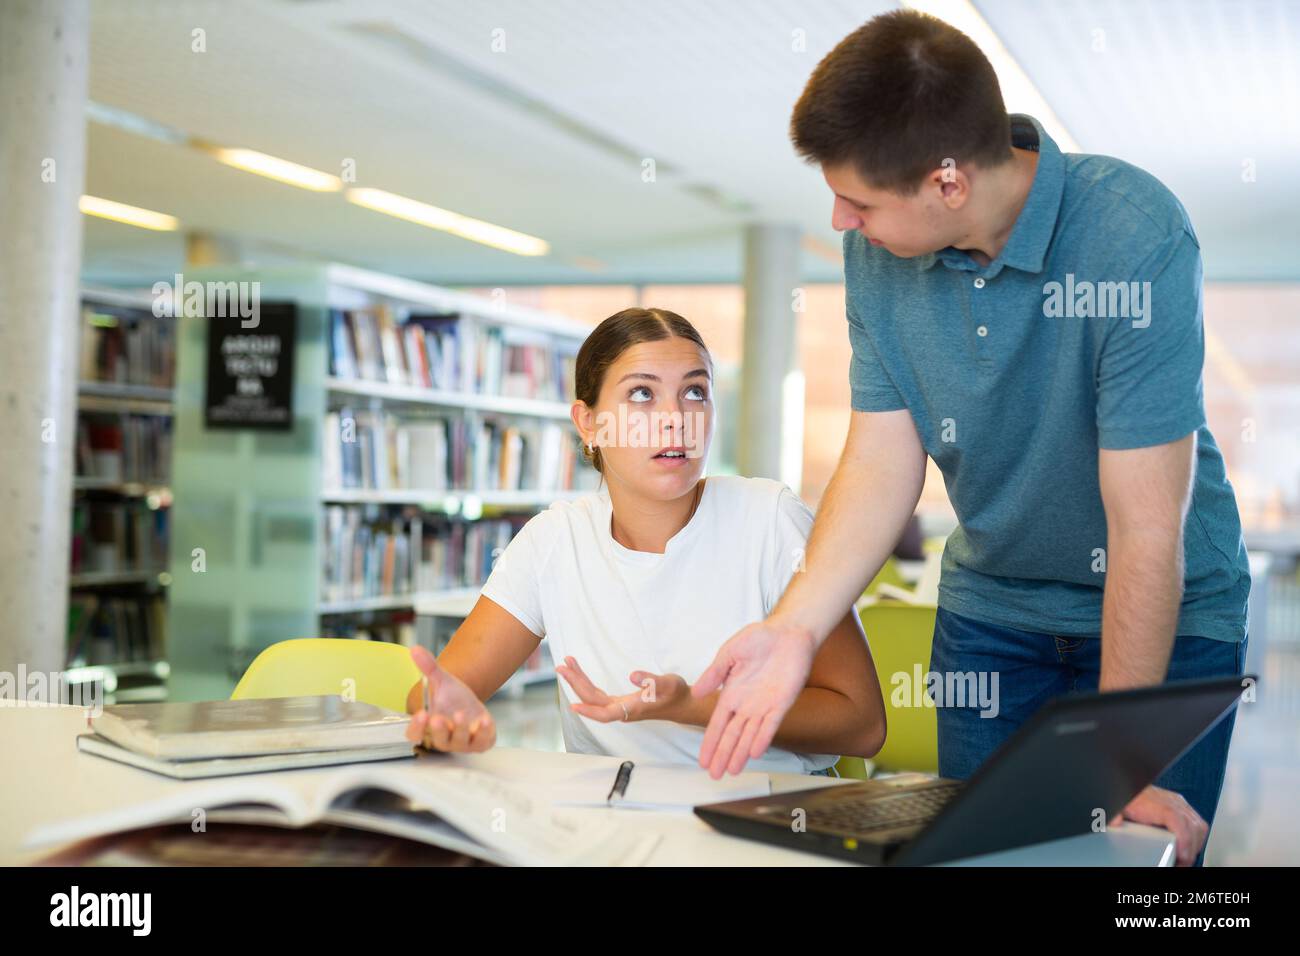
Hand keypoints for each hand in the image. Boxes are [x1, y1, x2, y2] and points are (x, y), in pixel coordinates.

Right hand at [405, 645, 495, 752]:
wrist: (471, 704)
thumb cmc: (451, 697)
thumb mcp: (441, 680)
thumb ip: (428, 667)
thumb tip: (415, 649)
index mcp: (427, 727)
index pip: (415, 734)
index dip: (416, 727)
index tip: (421, 714)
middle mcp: (443, 739)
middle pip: (438, 741)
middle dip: (439, 730)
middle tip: (437, 719)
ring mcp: (462, 743)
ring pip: (460, 742)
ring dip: (461, 729)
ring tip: (460, 714)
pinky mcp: (480, 742)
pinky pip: (481, 742)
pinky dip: (483, 733)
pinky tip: (484, 720)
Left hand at [556, 656, 689, 723]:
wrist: (683, 704)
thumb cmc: (676, 694)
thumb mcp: (669, 683)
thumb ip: (651, 680)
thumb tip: (633, 675)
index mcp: (632, 708)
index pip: (606, 714)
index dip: (590, 711)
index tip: (573, 706)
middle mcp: (622, 710)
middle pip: (593, 701)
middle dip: (576, 684)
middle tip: (562, 666)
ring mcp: (620, 707)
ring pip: (593, 697)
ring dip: (579, 682)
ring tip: (567, 664)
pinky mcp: (620, 702)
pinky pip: (598, 695)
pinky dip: (587, 683)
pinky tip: (579, 675)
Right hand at [692, 619, 817, 777]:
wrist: (789, 633)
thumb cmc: (759, 638)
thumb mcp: (729, 653)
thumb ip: (714, 674)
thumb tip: (697, 692)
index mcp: (732, 693)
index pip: (718, 724)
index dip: (710, 742)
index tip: (703, 760)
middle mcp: (747, 704)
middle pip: (732, 735)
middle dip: (722, 755)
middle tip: (714, 775)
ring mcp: (764, 706)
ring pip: (749, 735)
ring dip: (740, 754)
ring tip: (732, 771)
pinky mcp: (782, 703)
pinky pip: (770, 725)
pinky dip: (762, 739)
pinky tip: (754, 752)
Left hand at [1110, 785, 1208, 865]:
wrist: (1130, 784)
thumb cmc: (1128, 798)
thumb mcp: (1120, 807)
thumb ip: (1116, 815)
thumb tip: (1115, 821)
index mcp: (1155, 803)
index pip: (1177, 819)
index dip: (1184, 838)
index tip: (1183, 855)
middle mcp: (1171, 801)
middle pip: (1192, 825)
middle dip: (1190, 848)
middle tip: (1182, 862)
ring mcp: (1178, 803)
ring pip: (1198, 824)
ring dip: (1195, 843)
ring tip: (1185, 857)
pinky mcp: (1181, 806)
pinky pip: (1196, 822)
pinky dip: (1195, 837)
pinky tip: (1187, 846)